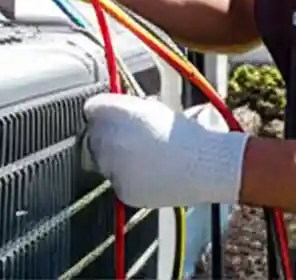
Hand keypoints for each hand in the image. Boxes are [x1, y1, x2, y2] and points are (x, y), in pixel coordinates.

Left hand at [82, 94, 248, 207]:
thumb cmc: (182, 132)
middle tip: (131, 137)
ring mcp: (112, 167)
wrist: (203, 164)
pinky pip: (116, 181)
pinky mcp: (122, 190)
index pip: (92, 109)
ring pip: (103, 161)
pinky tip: (148, 172)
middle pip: (93, 136)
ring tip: (145, 156)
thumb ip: (125, 107)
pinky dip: (127, 178)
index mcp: (112, 113)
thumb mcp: (150, 108)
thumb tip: (112, 111)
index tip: (113, 116)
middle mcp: (105, 139)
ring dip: (115, 157)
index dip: (104, 112)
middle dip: (107, 136)